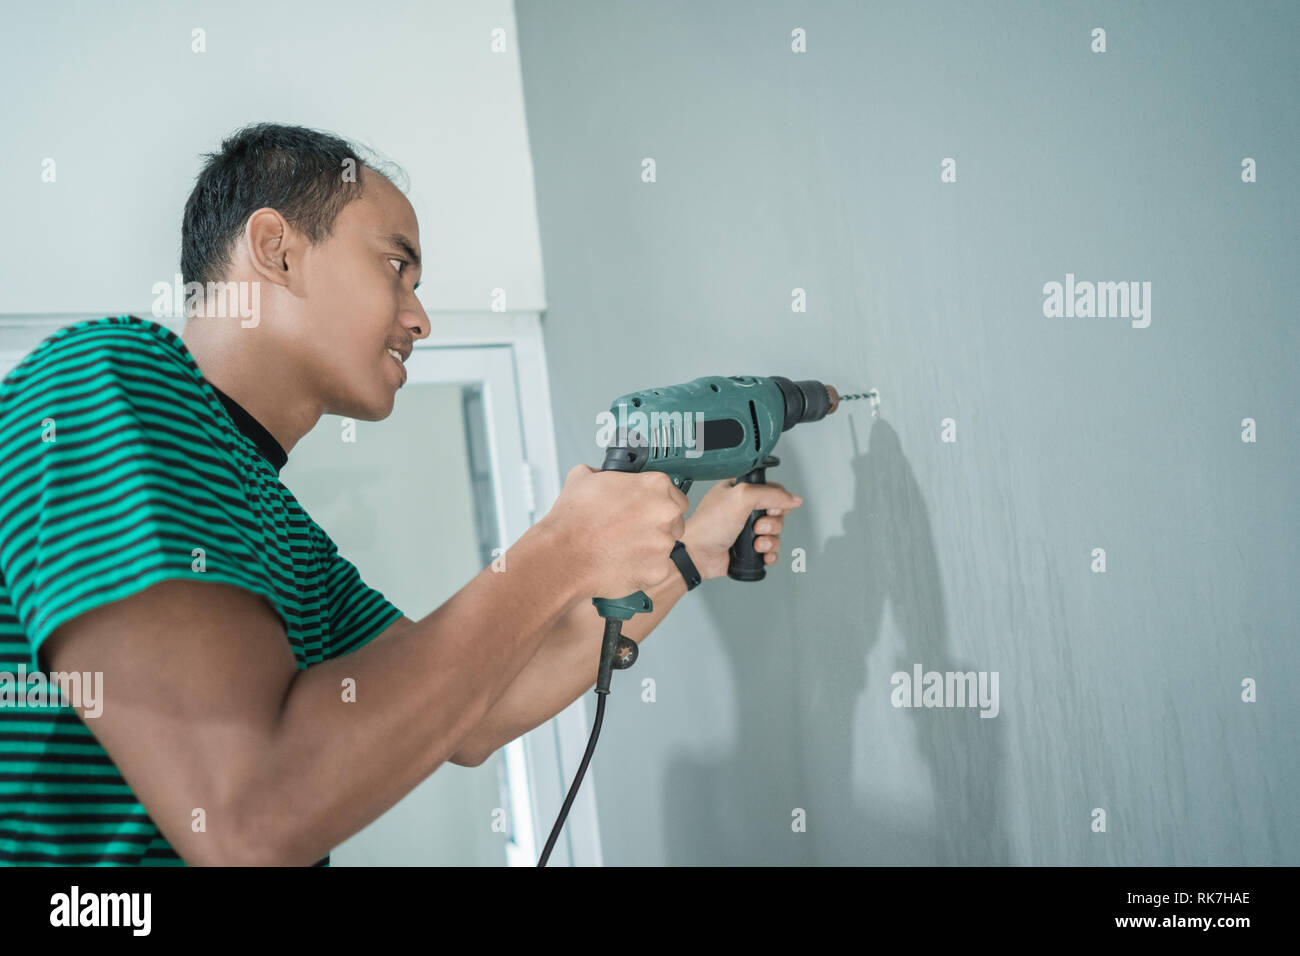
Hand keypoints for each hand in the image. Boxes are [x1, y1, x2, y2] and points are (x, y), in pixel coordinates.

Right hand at [541, 464, 690, 596]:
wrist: (563, 557)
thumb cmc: (573, 522)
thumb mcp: (584, 477)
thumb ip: (604, 473)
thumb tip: (605, 476)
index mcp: (655, 486)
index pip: (675, 493)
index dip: (660, 503)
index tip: (648, 509)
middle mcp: (665, 512)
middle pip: (675, 520)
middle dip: (658, 525)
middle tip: (633, 530)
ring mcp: (663, 543)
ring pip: (666, 545)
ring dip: (650, 547)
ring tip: (622, 548)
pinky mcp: (658, 570)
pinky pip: (657, 569)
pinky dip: (643, 568)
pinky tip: (622, 562)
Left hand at [679, 479, 802, 580]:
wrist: (697, 555)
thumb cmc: (708, 526)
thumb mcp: (741, 499)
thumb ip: (770, 494)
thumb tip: (793, 498)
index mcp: (740, 490)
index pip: (772, 489)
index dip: (776, 499)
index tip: (769, 507)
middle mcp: (744, 509)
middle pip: (777, 513)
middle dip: (772, 523)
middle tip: (756, 526)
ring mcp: (747, 530)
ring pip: (776, 533)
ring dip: (770, 540)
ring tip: (755, 543)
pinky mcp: (749, 548)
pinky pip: (771, 550)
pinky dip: (770, 553)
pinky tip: (760, 553)